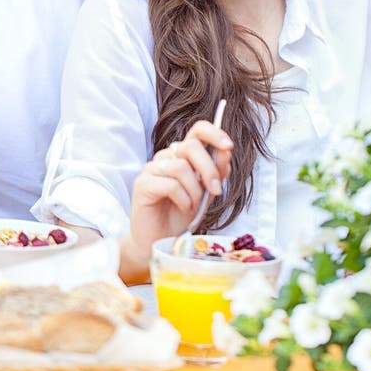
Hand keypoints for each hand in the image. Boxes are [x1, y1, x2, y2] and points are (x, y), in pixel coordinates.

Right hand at [126, 120, 232, 269]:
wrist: (160, 241)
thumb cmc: (181, 214)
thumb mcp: (206, 192)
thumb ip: (215, 173)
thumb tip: (226, 152)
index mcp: (182, 155)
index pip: (197, 130)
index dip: (213, 133)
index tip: (228, 146)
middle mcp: (166, 157)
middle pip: (191, 146)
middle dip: (209, 168)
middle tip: (216, 190)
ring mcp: (152, 168)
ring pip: (181, 167)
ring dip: (195, 190)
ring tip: (194, 206)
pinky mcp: (142, 184)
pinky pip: (170, 184)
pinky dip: (184, 199)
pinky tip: (185, 208)